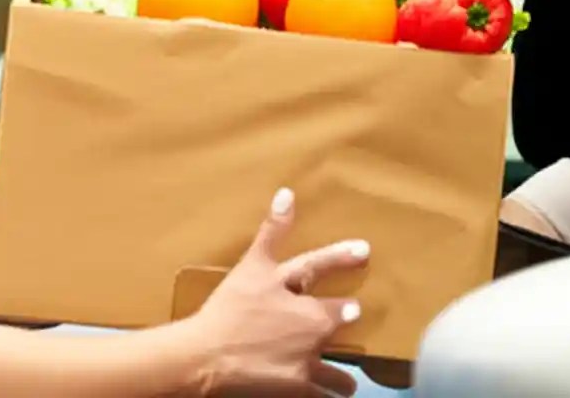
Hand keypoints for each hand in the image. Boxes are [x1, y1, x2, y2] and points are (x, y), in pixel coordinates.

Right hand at [190, 188, 369, 396]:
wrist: (204, 355)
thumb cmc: (227, 309)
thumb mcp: (249, 267)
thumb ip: (271, 232)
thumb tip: (288, 193)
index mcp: (298, 292)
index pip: (324, 269)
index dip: (345, 258)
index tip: (365, 252)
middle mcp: (312, 326)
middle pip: (341, 321)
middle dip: (344, 319)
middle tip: (349, 320)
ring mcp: (307, 360)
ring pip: (340, 372)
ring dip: (342, 374)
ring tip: (344, 379)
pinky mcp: (299, 387)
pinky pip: (324, 395)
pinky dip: (327, 396)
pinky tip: (330, 396)